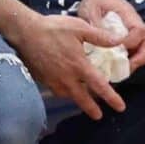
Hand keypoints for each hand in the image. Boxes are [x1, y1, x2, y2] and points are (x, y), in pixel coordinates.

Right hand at [5, 12, 127, 120]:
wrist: (24, 31)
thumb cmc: (53, 28)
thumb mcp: (80, 27)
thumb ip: (100, 37)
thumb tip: (119, 42)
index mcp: (79, 66)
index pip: (99, 86)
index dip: (111, 98)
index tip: (120, 107)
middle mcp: (67, 78)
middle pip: (82, 99)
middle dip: (91, 109)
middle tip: (98, 116)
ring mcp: (52, 80)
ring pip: (68, 95)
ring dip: (76, 99)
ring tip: (81, 99)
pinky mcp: (42, 79)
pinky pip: (55, 90)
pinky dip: (63, 92)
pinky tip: (64, 87)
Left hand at [77, 0, 144, 70]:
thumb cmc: (95, 0)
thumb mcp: (90, 10)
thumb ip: (96, 25)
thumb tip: (102, 42)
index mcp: (128, 15)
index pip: (139, 30)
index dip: (131, 42)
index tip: (118, 50)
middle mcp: (135, 24)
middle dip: (141, 57)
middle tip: (127, 69)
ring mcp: (133, 31)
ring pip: (144, 48)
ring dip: (136, 61)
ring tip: (122, 71)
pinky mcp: (129, 38)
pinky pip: (135, 51)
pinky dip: (130, 60)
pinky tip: (117, 67)